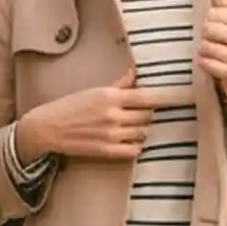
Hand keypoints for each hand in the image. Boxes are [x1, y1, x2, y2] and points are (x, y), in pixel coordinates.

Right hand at [16, 69, 161, 160]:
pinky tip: (129, 140)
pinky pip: (135, 150)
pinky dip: (136, 145)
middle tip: (142, 112)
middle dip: (148, 113)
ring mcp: (111, 135)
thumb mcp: (94, 90)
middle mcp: (113, 116)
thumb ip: (118, 85)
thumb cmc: (70, 106)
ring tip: (133, 126)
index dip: (165, 97)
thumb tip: (135, 73)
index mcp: (110, 97)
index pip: (146, 97)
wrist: (48, 128)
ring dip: (143, 129)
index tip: (179, 96)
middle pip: (148, 115)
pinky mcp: (106, 151)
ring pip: (143, 132)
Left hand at [196, 0, 226, 113]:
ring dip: (202, 48)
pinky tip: (202, 60)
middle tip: (204, 37)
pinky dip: (204, 62)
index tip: (208, 21)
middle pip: (214, 28)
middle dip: (204, 32)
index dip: (210, 16)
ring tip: (203, 49)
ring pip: (211, 47)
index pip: (222, 12)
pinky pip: (212, 65)